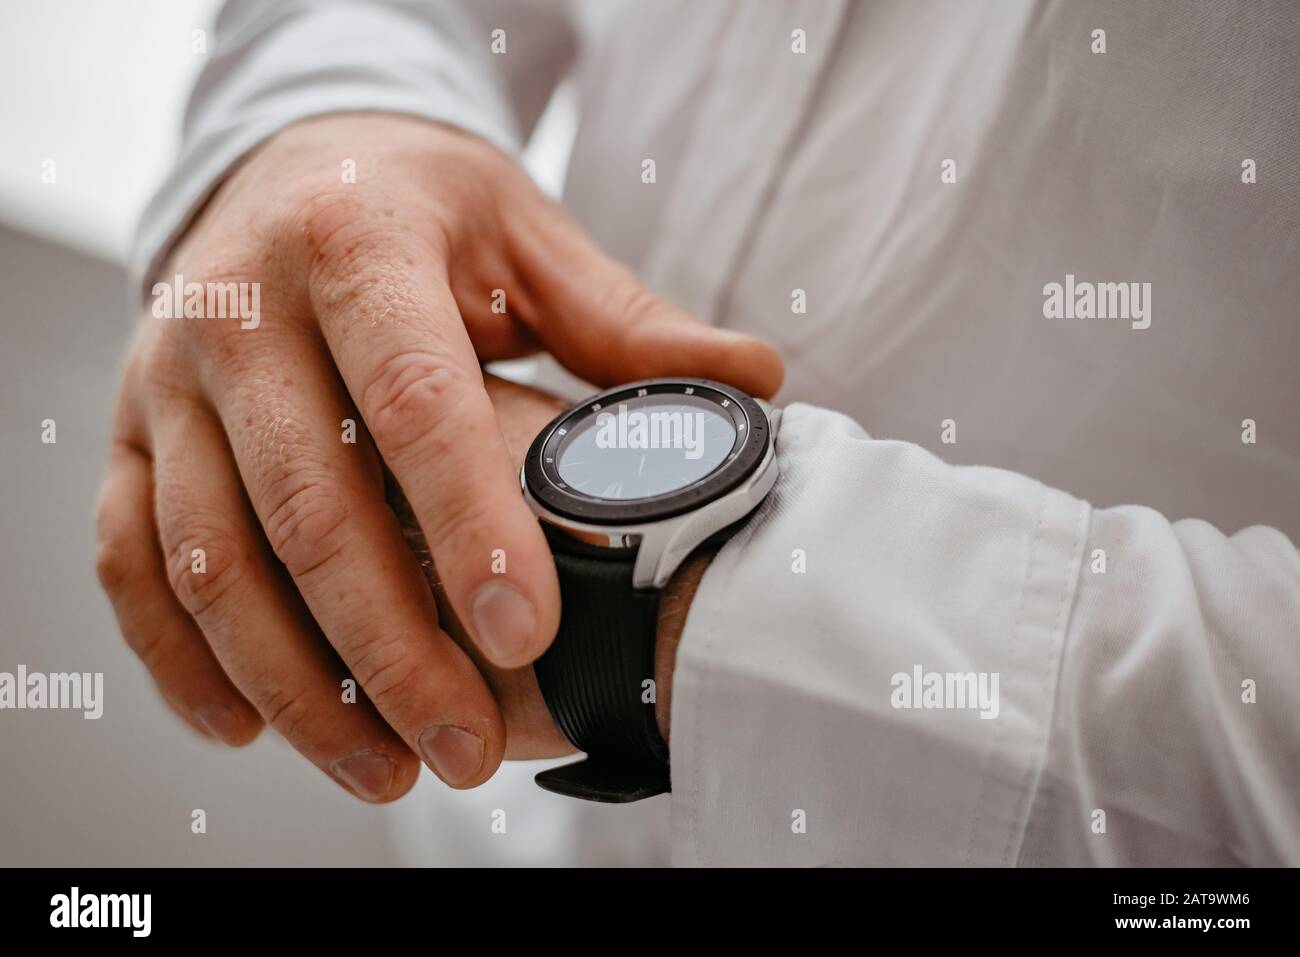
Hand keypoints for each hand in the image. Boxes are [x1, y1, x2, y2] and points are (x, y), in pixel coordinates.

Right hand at [95, 112, 781, 800]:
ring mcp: (171, 377)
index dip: (471, 526)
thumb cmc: (423, 207)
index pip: (414, 402)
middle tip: (469, 749)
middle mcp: (243, 309)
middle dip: (391, 648)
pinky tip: (251, 727)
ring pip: (211, 556)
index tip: (527, 636)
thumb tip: (754, 379)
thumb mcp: (526, 236)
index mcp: (356, 246)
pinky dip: (183, 654)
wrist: (289, 162)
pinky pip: (131, 556)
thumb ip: (626, 321)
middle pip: (309, 507)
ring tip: (387, 770)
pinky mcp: (133, 429)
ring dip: (295, 682)